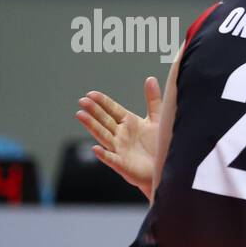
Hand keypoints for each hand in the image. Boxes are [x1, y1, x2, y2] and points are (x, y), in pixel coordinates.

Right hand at [75, 78, 161, 198]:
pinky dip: (103, 154)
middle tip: (82, 101)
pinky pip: (111, 159)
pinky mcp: (123, 164)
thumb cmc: (159, 144)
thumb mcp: (157, 119)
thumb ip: (153, 100)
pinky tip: (95, 149)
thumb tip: (150, 79)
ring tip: (80, 115)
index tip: (91, 94)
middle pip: (105, 121)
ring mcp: (120, 149)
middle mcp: (121, 135)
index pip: (113, 110)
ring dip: (92, 126)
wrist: (165, 167)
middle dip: (94, 111)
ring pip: (103, 136)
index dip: (103, 102)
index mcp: (129, 123)